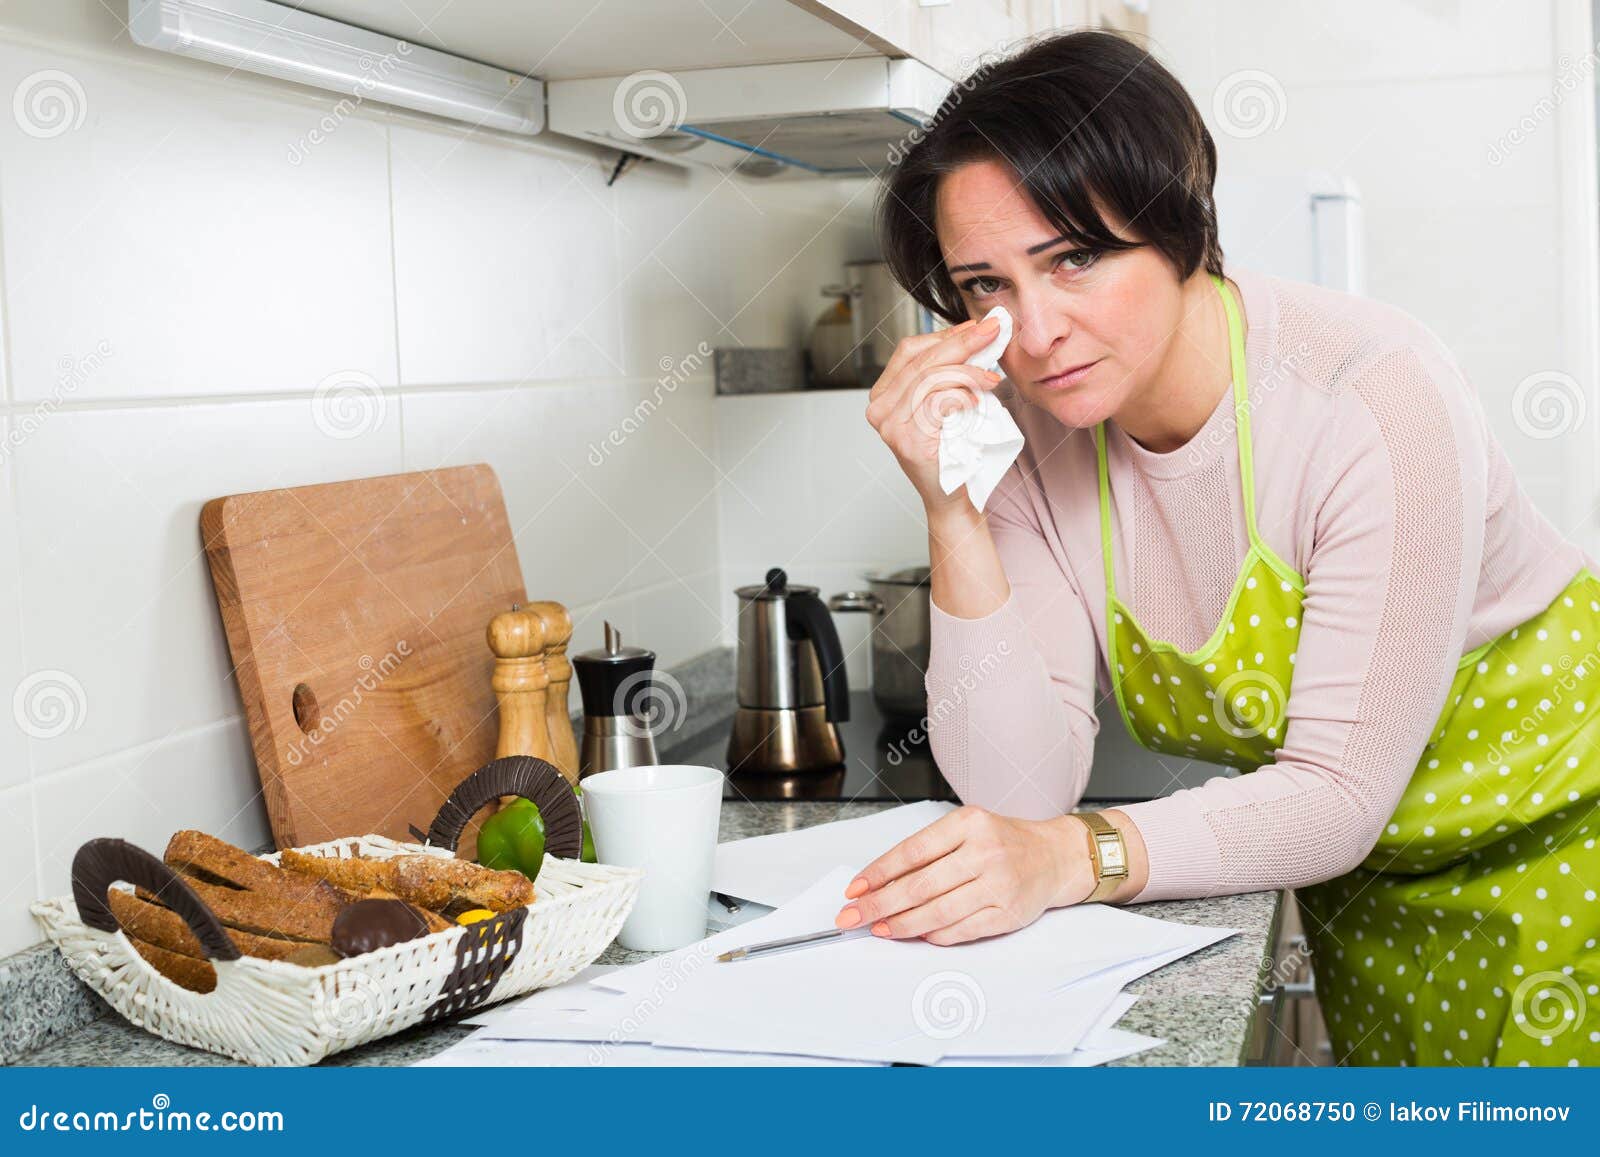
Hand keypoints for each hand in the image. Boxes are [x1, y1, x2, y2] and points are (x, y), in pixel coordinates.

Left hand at [833, 806, 1096, 945]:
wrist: (1056, 856)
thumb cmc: (1004, 841)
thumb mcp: (967, 829)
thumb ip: (929, 852)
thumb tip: (880, 882)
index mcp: (969, 823)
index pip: (912, 851)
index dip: (879, 873)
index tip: (855, 889)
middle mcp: (985, 852)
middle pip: (920, 886)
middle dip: (879, 905)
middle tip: (853, 917)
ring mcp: (999, 885)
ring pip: (938, 912)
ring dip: (902, 925)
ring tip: (880, 928)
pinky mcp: (1008, 914)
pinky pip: (962, 930)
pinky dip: (935, 936)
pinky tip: (917, 935)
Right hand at [864, 317, 1003, 512]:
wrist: (952, 497)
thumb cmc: (952, 450)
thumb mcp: (945, 401)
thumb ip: (947, 370)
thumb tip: (972, 331)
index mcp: (884, 394)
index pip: (909, 350)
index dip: (944, 335)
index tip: (975, 326)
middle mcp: (879, 409)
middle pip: (922, 360)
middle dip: (962, 342)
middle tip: (992, 332)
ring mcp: (890, 426)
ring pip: (932, 378)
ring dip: (969, 372)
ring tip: (992, 377)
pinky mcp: (907, 440)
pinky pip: (938, 402)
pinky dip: (964, 397)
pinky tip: (978, 402)